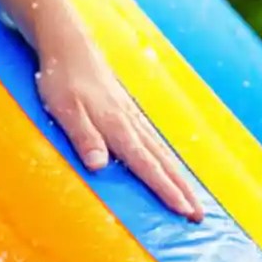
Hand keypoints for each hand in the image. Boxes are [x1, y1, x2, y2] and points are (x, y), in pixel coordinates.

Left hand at [35, 28, 203, 222]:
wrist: (69, 45)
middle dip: (183, 191)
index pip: (147, 165)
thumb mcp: (64, 110)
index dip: (166, 189)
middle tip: (200, 215)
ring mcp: (133, 118)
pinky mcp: (129, 113)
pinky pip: (155, 143)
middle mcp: (132, 124)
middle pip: (163, 163)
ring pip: (163, 154)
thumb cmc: (61, 79)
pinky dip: (169, 161)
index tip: (184, 210)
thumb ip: (84, 137)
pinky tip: (173, 168)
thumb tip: (100, 166)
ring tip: (195, 199)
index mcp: (118, 127)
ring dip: (180, 178)